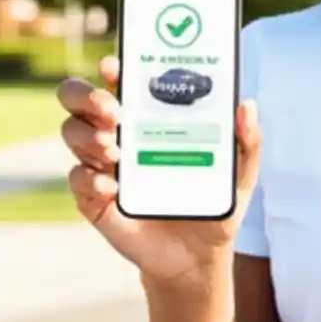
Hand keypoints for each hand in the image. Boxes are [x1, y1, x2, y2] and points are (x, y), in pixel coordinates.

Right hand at [58, 56, 261, 290]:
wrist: (197, 256)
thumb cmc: (214, 202)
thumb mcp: (239, 173)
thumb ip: (248, 141)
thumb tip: (247, 105)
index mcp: (148, 116)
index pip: (118, 80)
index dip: (111, 67)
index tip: (115, 66)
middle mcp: (118, 133)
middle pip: (78, 99)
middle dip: (86, 95)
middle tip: (112, 110)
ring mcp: (102, 165)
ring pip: (72, 132)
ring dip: (87, 135)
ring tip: (115, 150)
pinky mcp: (94, 198)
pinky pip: (77, 179)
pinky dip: (90, 178)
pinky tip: (112, 186)